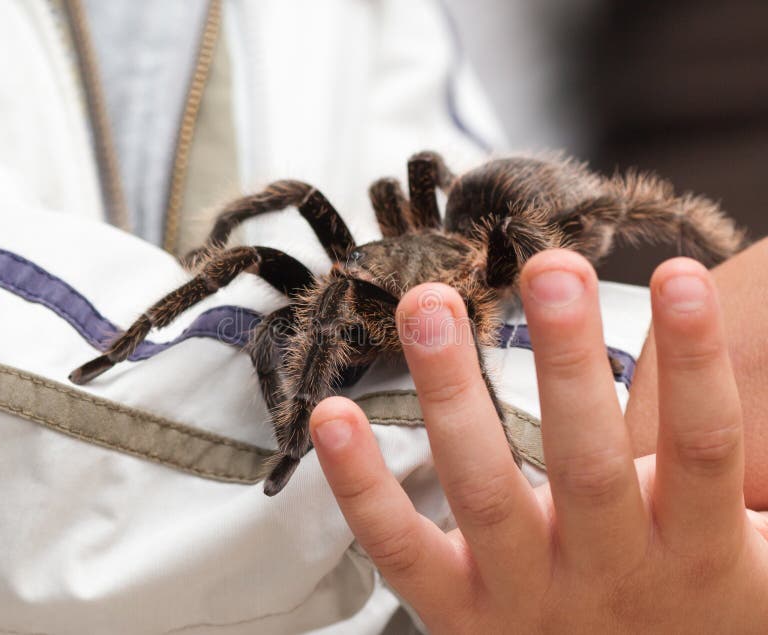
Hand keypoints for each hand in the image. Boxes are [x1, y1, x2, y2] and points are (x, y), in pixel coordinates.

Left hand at [309, 250, 767, 633]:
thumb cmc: (684, 602)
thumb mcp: (740, 552)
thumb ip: (714, 469)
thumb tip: (721, 366)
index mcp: (693, 550)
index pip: (702, 447)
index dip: (695, 360)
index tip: (679, 273)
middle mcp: (608, 573)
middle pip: (587, 462)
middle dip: (568, 359)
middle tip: (552, 267)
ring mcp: (525, 599)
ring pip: (484, 490)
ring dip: (451, 392)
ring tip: (428, 305)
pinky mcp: (458, 616)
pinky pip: (401, 548)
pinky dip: (361, 485)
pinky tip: (332, 415)